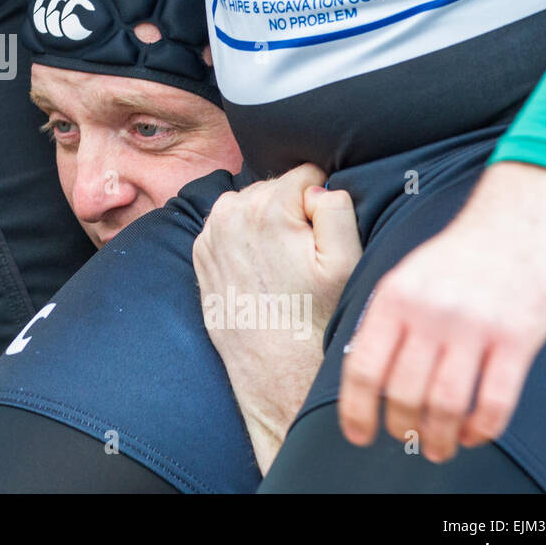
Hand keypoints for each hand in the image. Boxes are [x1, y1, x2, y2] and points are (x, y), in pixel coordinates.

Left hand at [193, 164, 361, 471]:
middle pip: (274, 187)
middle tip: (302, 256)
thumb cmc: (316, 317)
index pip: (305, 174)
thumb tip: (316, 184)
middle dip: (291, 211)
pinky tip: (259, 270)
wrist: (276, 370)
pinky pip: (227, 226)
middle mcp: (230, 213)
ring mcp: (209, 234)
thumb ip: (335, 204)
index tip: (320, 237)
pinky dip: (243, 238)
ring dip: (266, 223)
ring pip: (249, 204)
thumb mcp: (346, 259)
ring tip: (281, 264)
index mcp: (267, 207)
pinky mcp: (199, 254)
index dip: (320, 202)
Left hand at [338, 161, 545, 463]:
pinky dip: (481, 429)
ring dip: (437, 437)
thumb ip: (384, 324)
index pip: (363, 368)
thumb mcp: (403, 279)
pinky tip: (472, 434)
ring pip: (446, 404)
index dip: (356, 410)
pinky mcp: (518, 339)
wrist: (515, 222)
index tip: (357, 435)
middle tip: (405, 437)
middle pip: (403, 392)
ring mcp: (475, 326)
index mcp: (393, 298)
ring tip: (436, 449)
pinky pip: (495, 401)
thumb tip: (362, 380)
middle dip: (400, 426)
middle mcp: (430, 313)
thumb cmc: (453, 259)